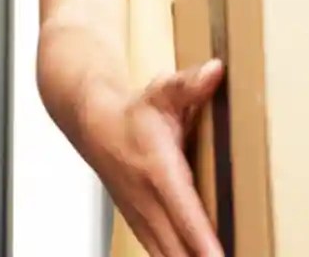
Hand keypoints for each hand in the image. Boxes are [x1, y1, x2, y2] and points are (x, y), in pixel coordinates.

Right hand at [87, 60, 224, 256]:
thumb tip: (215, 70)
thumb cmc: (134, 112)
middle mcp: (148, 200)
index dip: (202, 240)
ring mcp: (141, 216)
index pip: (185, 213)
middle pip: (176, 246)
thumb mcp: (163, 91)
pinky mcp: (140, 224)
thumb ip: (190, 84)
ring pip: (165, 253)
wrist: (93, 124)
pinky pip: (158, 251)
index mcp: (159, 171)